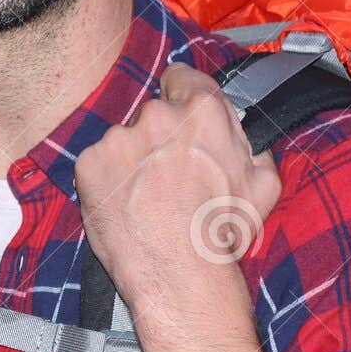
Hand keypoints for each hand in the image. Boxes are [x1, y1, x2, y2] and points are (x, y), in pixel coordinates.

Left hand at [73, 62, 280, 331]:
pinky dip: (106, 181)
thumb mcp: (262, 184)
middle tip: (169, 177)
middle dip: (158, 138)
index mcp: (202, 112)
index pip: (183, 78)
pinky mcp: (89, 163)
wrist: (178, 273)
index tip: (180, 117)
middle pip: (152, 115)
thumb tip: (241, 134)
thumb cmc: (222, 233)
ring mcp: (118, 138)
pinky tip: (124, 205)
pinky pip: (97, 163)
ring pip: (123, 141)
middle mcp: (156, 115)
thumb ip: (250, 145)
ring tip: (146, 199)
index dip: (182, 97)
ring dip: (131, 161)